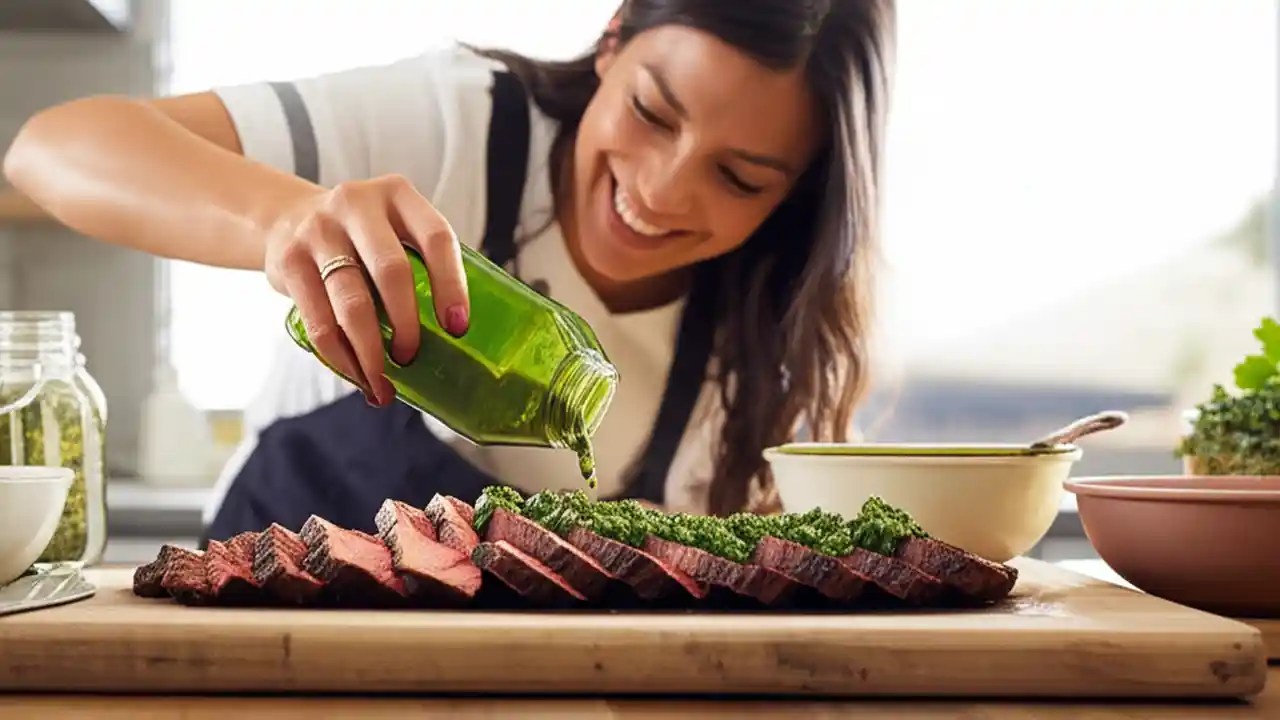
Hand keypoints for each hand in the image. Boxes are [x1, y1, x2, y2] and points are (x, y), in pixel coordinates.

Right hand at [263, 174, 469, 405]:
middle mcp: (357, 205)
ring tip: (383, 383)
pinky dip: (340, 357)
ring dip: (371, 353)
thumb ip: (423, 261)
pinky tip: (355, 374)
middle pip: (391, 272)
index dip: (451, 285)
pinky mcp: (289, 260)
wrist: (289, 217)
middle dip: (407, 326)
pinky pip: (318, 321)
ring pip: (351, 303)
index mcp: (398, 195)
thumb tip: (454, 334)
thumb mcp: (395, 226)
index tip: (457, 327)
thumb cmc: (362, 236)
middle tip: (412, 358)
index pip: (436, 238)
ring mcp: (319, 231)